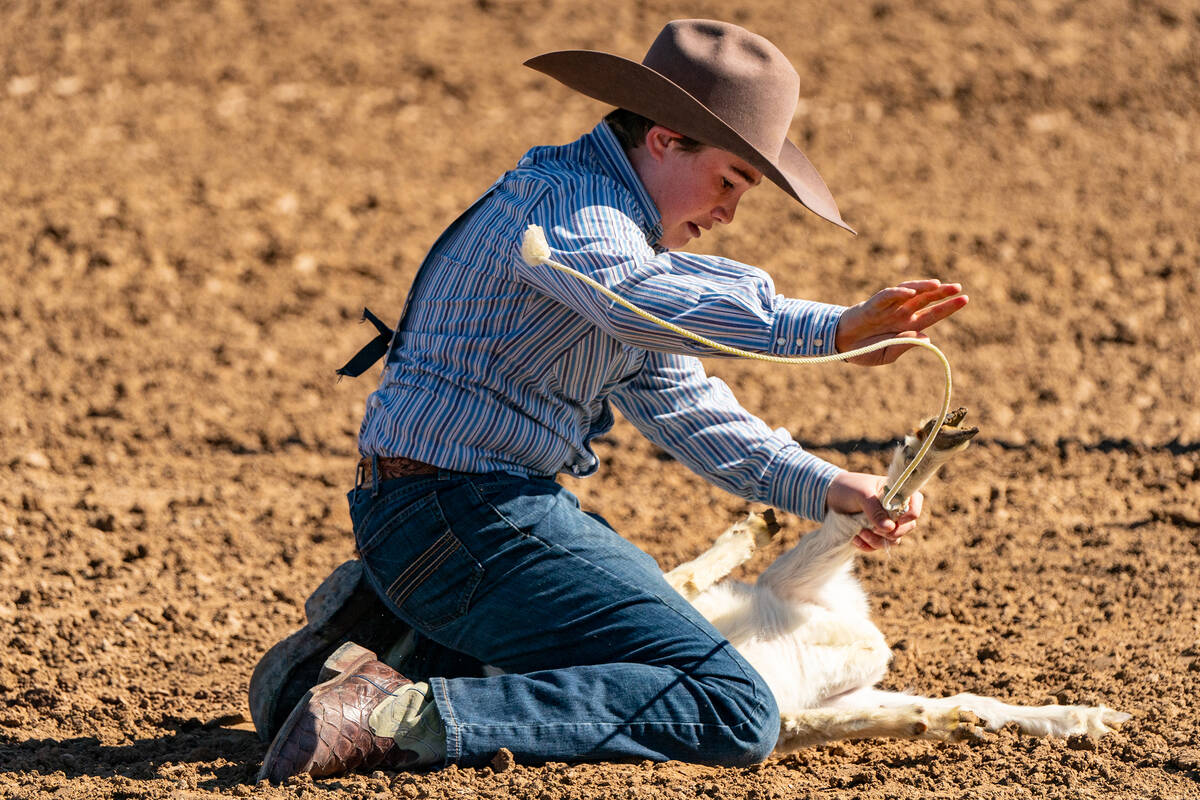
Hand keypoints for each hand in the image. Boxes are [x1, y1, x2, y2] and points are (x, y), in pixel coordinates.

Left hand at [826, 471, 923, 551]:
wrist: (830, 495)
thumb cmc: (849, 488)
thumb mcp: (861, 494)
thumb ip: (875, 510)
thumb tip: (889, 529)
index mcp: (897, 492)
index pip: (916, 502)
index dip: (910, 514)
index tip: (897, 520)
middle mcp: (895, 508)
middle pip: (907, 526)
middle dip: (891, 532)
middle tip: (874, 529)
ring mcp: (886, 522)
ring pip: (893, 540)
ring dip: (877, 541)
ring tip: (860, 532)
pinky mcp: (875, 534)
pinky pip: (878, 546)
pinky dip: (867, 546)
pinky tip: (855, 538)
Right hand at [835, 280, 967, 365]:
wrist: (841, 346)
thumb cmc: (864, 351)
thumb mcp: (888, 354)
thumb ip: (906, 345)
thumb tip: (926, 337)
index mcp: (908, 326)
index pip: (932, 314)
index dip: (948, 307)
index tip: (965, 299)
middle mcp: (901, 313)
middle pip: (925, 299)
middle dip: (942, 292)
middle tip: (958, 288)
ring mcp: (888, 307)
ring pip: (909, 292)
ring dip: (923, 288)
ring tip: (938, 285)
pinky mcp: (874, 304)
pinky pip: (888, 295)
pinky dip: (898, 293)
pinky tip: (910, 293)